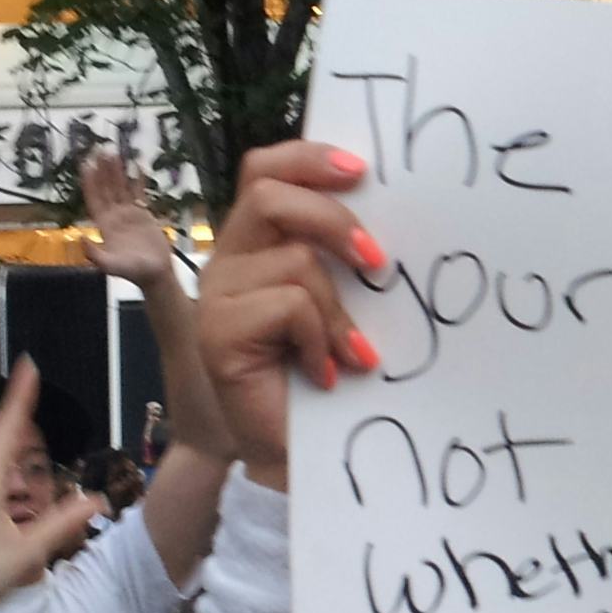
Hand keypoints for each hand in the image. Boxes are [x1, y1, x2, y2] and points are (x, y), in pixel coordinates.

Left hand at [80, 151, 175, 288]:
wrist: (156, 274)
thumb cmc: (134, 272)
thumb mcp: (112, 266)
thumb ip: (95, 254)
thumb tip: (80, 238)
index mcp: (104, 224)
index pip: (94, 198)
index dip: (90, 181)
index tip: (87, 164)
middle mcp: (114, 215)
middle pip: (106, 187)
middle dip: (103, 169)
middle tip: (101, 149)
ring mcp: (128, 213)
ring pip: (121, 187)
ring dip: (117, 170)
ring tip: (115, 151)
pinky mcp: (143, 214)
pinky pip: (139, 192)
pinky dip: (138, 179)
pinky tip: (138, 165)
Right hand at [197, 141, 381, 487]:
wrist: (302, 455)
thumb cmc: (330, 378)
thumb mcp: (344, 305)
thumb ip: (347, 259)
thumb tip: (394, 219)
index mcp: (258, 244)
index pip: (265, 170)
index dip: (308, 157)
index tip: (362, 169)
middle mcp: (229, 261)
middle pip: (268, 194)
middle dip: (332, 219)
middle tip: (378, 261)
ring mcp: (217, 296)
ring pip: (292, 260)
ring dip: (339, 309)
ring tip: (353, 353)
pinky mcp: (217, 334)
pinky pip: (288, 306)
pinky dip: (322, 339)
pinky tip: (327, 373)